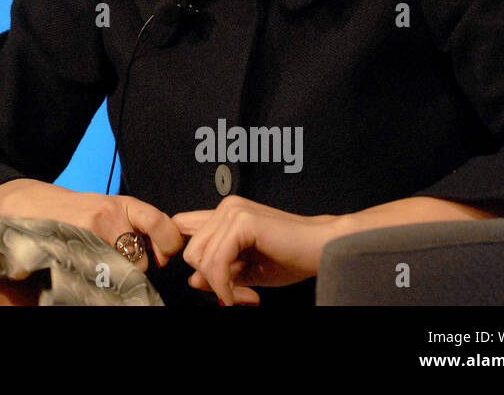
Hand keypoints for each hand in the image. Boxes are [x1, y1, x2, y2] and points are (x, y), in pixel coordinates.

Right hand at [0, 178, 182, 270]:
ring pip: (121, 271)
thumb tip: (159, 255)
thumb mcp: (102, 208)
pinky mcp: (74, 246)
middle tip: (111, 260)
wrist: (24, 204)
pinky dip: (96, 279)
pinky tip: (85, 272)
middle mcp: (109, 214)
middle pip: (141, 259)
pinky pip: (99, 277)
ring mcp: (91, 231)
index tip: (165, 255)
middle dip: (132, 266)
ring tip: (93, 264)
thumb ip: (130, 224)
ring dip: (113, 275)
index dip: (168, 242)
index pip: (160, 223)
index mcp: (120, 203)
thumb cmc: (67, 211)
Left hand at [172, 195, 340, 304]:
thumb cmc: (292, 257)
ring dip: (217, 285)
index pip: (182, 226)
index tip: (199, 278)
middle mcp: (225, 208)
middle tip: (233, 297)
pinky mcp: (242, 221)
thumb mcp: (248, 270)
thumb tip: (193, 281)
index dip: (179, 252)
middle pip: (190, 250)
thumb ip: (220, 271)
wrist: (323, 248)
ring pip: (200, 257)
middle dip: (208, 280)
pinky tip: (235, 296)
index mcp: (225, 215)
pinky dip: (222, 284)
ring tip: (241, 296)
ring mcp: (232, 211)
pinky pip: (216, 261)